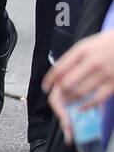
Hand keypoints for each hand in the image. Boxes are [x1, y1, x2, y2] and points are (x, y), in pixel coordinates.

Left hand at [42, 29, 113, 143]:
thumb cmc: (107, 44)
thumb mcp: (87, 45)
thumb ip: (74, 58)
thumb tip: (59, 73)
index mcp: (82, 50)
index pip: (59, 68)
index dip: (49, 80)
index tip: (46, 87)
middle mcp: (91, 62)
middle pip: (67, 83)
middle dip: (59, 92)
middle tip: (58, 96)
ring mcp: (103, 74)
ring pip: (80, 93)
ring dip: (71, 100)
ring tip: (68, 102)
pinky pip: (97, 99)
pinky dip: (87, 106)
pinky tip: (82, 107)